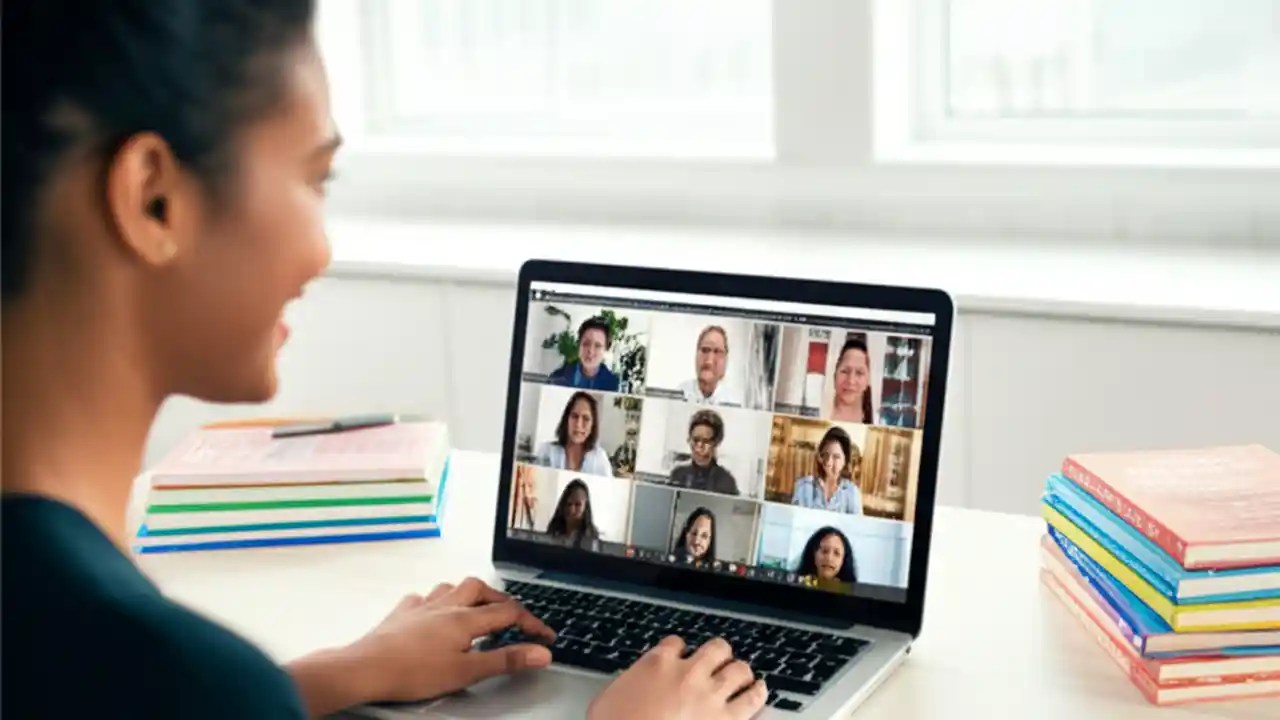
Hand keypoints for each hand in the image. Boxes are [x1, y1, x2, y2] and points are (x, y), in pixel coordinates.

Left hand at [348, 577, 554, 703]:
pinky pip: (423, 598)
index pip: (509, 614)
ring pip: (451, 588)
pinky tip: (433, 612)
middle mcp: (445, 605)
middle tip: (512, 618)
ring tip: (476, 609)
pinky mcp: (401, 614)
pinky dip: (435, 602)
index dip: (532, 624)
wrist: (367, 668)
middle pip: (480, 590)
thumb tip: (540, 653)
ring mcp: (421, 606)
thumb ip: (505, 660)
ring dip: (469, 595)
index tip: (545, 637)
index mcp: (466, 618)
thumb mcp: (467, 671)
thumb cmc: (414, 672)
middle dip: (500, 601)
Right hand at [588, 636, 766, 719]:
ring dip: (739, 671)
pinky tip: (758, 691)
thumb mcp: (607, 701)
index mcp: (656, 664)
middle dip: (718, 654)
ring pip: (738, 669)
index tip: (679, 656)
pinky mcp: (727, 719)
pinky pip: (751, 699)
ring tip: (741, 675)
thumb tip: (632, 686)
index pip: (675, 644)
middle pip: (715, 649)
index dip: (679, 650)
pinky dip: (757, 693)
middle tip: (718, 661)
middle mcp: (688, 673)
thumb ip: (628, 685)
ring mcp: (710, 696)